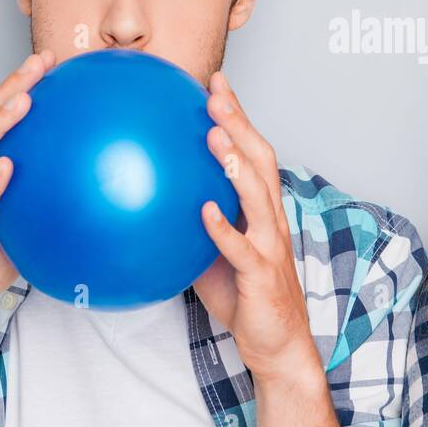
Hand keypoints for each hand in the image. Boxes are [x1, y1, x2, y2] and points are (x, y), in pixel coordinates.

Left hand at [194, 70, 319, 382]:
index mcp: (262, 209)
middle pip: (259, 159)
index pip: (252, 152)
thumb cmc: (244, 296)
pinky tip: (205, 209)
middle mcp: (270, 218)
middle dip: (239, 123)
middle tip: (215, 93)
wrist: (277, 343)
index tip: (216, 83)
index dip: (237, 116)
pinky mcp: (260, 273)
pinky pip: (240, 247)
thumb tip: (150, 195)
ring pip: (256, 194)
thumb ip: (194, 221)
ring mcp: (269, 244)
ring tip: (214, 136)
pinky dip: (224, 227)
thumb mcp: (214, 250)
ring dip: (235, 164)